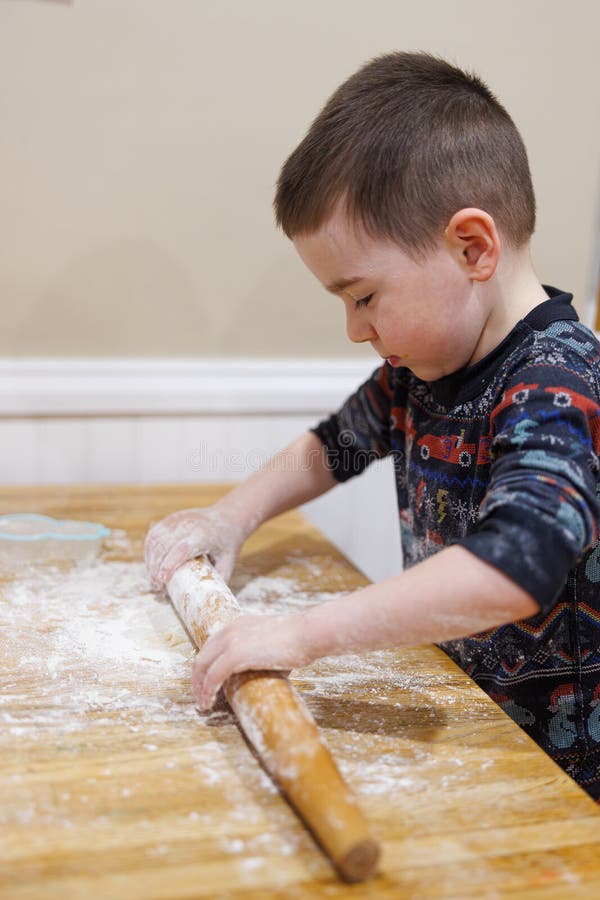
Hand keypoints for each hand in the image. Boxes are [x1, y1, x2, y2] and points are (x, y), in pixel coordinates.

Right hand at [144, 503, 243, 590]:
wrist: (228, 516)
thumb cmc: (228, 542)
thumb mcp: (229, 562)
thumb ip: (218, 579)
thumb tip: (205, 600)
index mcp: (204, 535)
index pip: (182, 549)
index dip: (169, 564)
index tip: (162, 581)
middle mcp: (189, 524)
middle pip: (165, 546)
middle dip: (156, 568)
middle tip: (157, 588)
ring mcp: (177, 519)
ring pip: (156, 540)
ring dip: (151, 561)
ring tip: (154, 579)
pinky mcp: (170, 519)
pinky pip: (154, 534)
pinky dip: (150, 550)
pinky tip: (152, 564)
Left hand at [191, 612, 312, 710]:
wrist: (307, 634)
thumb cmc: (299, 640)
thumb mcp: (273, 642)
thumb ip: (263, 653)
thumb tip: (267, 670)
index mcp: (238, 624)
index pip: (212, 645)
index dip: (206, 665)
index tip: (207, 681)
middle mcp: (230, 629)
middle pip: (202, 656)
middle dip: (198, 678)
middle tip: (201, 696)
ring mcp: (231, 641)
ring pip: (202, 667)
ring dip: (199, 688)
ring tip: (203, 704)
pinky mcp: (235, 655)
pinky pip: (213, 676)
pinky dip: (207, 691)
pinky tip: (208, 702)